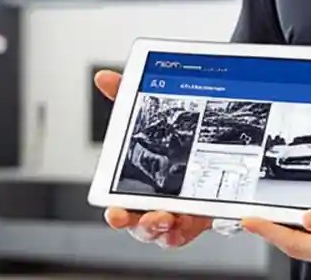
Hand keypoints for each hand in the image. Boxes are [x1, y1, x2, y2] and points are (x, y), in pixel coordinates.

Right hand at [93, 70, 212, 247]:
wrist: (206, 140)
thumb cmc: (166, 138)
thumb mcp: (148, 114)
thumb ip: (126, 97)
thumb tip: (104, 77)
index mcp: (135, 188)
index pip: (121, 207)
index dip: (118, 215)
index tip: (115, 214)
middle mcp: (153, 205)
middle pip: (143, 227)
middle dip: (145, 226)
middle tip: (154, 216)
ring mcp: (178, 213)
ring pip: (168, 233)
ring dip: (169, 230)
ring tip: (174, 217)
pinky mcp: (200, 216)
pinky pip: (196, 229)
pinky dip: (194, 226)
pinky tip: (200, 218)